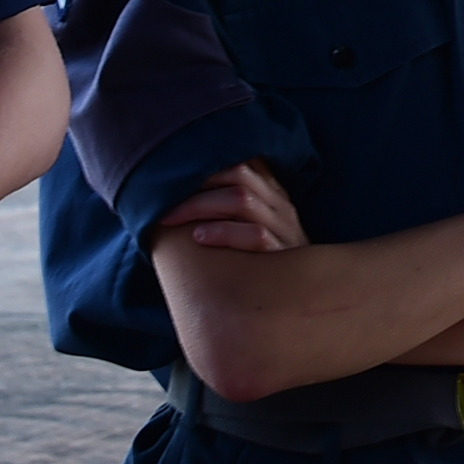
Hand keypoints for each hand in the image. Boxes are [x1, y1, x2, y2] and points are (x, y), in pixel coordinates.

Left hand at [157, 160, 309, 253]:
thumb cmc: (266, 265)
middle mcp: (281, 206)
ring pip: (242, 200)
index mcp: (274, 195)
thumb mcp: (257, 230)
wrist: (302, 299)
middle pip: (238, 177)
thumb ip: (233, 210)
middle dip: (196, 185)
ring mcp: (285, 229)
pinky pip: (255, 236)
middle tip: (162, 202)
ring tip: (172, 218)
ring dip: (201, 205)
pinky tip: (199, 237)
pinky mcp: (283, 255)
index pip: (243, 164)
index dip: (207, 167)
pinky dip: (223, 232)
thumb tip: (187, 197)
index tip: (175, 178)